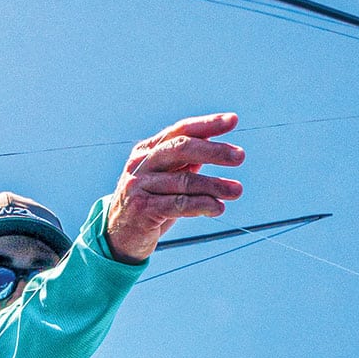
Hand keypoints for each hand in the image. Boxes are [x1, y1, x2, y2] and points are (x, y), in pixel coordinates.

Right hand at [102, 113, 245, 262]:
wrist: (119, 237)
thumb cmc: (148, 204)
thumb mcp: (165, 179)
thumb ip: (185, 164)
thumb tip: (218, 149)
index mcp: (148, 150)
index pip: (181, 130)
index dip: (207, 124)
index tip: (232, 121)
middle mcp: (141, 164)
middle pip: (182, 148)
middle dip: (214, 151)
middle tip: (239, 156)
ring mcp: (139, 186)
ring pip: (184, 180)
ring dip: (215, 185)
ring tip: (237, 190)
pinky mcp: (142, 209)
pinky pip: (179, 204)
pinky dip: (202, 205)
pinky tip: (218, 208)